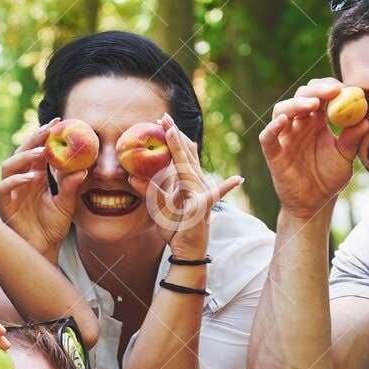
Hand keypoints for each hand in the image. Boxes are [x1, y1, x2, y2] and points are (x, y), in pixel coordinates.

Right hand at [0, 121, 84, 255]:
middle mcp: (21, 180)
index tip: (59, 122)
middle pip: (22, 153)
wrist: (44, 249)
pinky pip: (4, 188)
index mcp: (35, 176)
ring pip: (9, 166)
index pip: (38, 150)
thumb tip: (84, 168)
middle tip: (49, 130)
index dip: (45, 136)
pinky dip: (15, 180)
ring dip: (24, 157)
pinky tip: (31, 178)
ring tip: (41, 153)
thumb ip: (72, 187)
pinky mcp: (4, 205)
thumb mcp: (67, 204)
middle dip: (34, 139)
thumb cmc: (53, 226)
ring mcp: (11, 192)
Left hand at [140, 115, 241, 259]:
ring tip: (170, 131)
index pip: (182, 154)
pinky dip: (220, 186)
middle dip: (175, 134)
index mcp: (190, 181)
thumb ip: (150, 191)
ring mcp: (201, 193)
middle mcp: (198, 183)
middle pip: (187, 154)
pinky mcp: (202, 206)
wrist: (187, 251)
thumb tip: (132, 177)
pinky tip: (237, 180)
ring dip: (179, 148)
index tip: (161, 120)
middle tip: (163, 117)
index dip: (173, 136)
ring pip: (188, 166)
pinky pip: (198, 194)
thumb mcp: (159, 208)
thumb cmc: (176, 228)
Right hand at [258, 79, 367, 219]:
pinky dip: (272, 127)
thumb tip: (365, 122)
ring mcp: (285, 137)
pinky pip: (267, 137)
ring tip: (313, 105)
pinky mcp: (273, 153)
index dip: (328, 87)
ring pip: (282, 110)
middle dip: (315, 91)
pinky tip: (283, 121)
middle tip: (332, 91)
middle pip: (301, 97)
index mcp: (317, 121)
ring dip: (296, 104)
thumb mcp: (345, 157)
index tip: (343, 87)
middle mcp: (299, 125)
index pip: (319, 95)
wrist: (315, 203)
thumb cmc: (330, 178)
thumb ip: (352, 139)